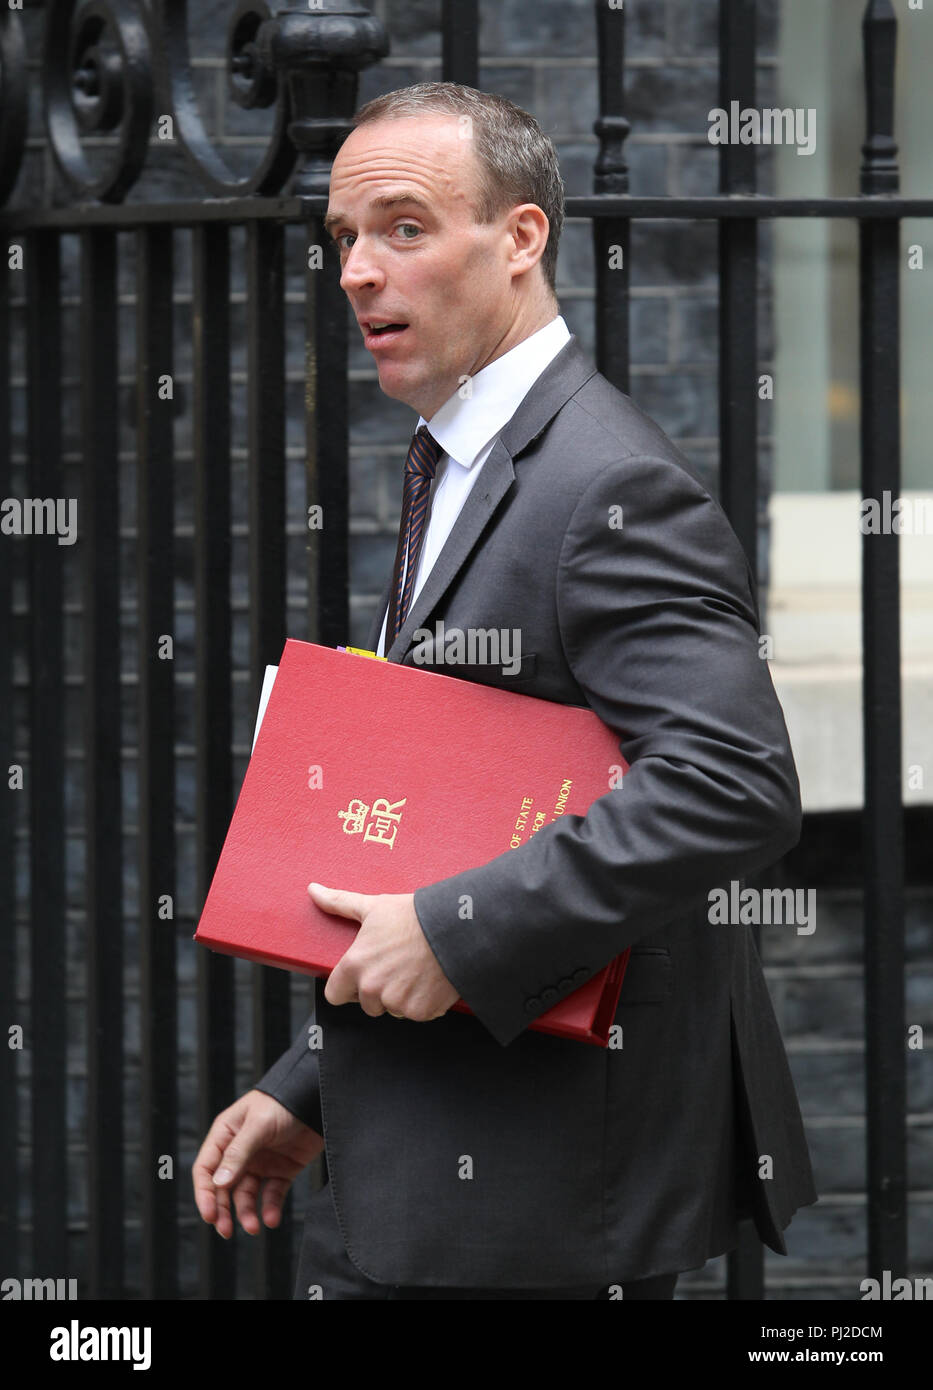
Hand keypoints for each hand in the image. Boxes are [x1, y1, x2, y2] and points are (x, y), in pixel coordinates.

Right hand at [193, 1089, 324, 1238]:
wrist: (318, 1098)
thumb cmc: (284, 1102)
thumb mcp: (259, 1124)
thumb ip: (239, 1152)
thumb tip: (219, 1183)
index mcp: (226, 1135)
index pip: (206, 1168)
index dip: (205, 1193)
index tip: (209, 1216)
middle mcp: (240, 1151)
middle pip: (224, 1187)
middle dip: (223, 1210)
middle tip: (226, 1231)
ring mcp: (260, 1162)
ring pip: (246, 1195)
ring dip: (247, 1213)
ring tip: (254, 1227)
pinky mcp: (282, 1170)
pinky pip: (271, 1194)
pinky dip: (270, 1208)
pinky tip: (272, 1219)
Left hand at [312, 881, 458, 1021]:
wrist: (454, 927)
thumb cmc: (412, 915)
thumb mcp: (373, 907)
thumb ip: (339, 902)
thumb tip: (313, 890)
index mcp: (355, 965)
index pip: (334, 994)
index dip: (346, 986)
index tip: (361, 976)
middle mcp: (372, 988)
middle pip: (366, 1004)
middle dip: (379, 991)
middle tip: (397, 966)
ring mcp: (396, 1003)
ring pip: (392, 1009)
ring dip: (402, 997)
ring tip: (415, 970)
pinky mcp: (420, 1011)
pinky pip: (417, 1014)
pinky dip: (424, 1002)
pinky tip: (430, 980)